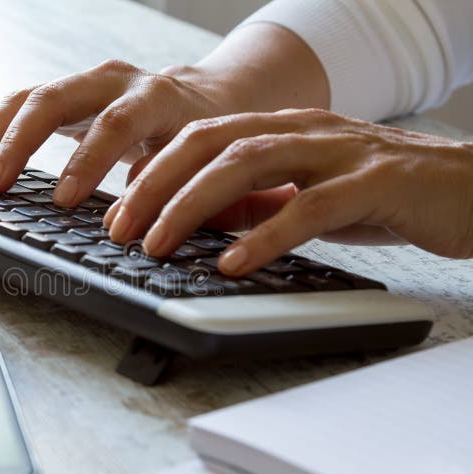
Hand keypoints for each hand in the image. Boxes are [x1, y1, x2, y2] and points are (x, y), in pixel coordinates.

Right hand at [0, 59, 244, 205]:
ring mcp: (81, 86)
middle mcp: (110, 81)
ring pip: (21, 100)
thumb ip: (169, 185)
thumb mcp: (199, 162)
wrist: (205, 100)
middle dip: (13, 144)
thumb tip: (126, 223)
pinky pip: (13, 108)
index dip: (87, 162)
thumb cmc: (202, 137)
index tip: (62, 202)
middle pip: (50, 99)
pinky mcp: (61, 98)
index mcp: (153, 96)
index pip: (114, 123)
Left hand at [103, 108, 472, 275]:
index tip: (116, 214)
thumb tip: (198, 225)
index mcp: (281, 130)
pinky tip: (232, 263)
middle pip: (211, 144)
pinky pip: (310, 207)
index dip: (151, 174)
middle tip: (117, 230)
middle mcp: (303, 130)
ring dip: (192, 206)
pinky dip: (265, 235)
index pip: (199, 140)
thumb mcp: (303, 197)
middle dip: (156, 187)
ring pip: (248, 164)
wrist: (472, 188)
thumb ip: (256, 204)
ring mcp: (339, 151)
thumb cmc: (382, 195)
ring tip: (156, 244)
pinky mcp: (376, 183)